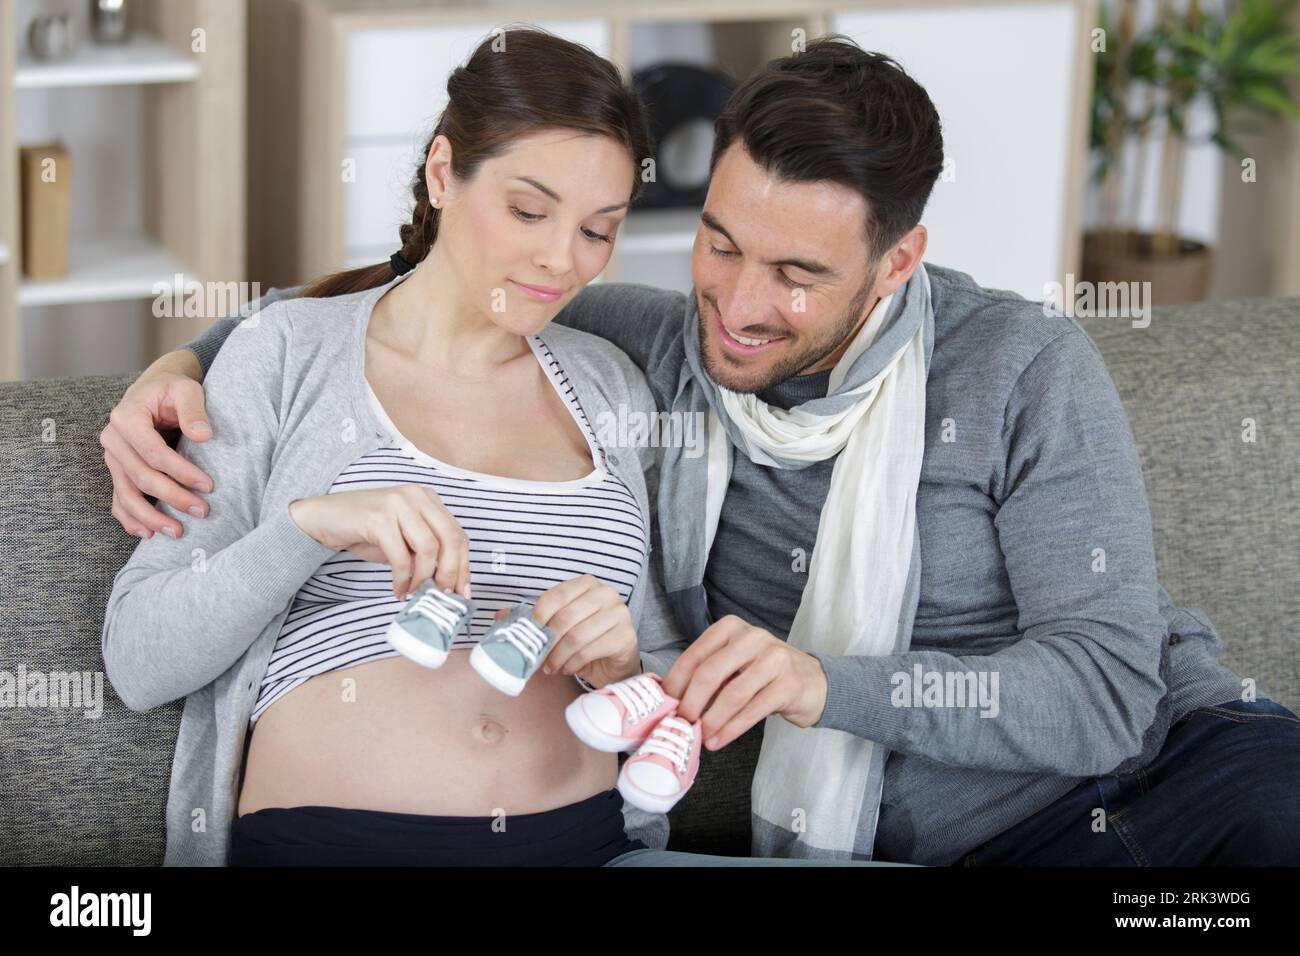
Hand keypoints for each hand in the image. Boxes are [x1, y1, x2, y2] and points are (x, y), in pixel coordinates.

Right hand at [101, 350, 213, 539]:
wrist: (154, 391)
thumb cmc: (172, 390)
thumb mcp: (186, 389)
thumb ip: (194, 410)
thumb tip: (203, 436)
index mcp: (127, 417)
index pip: (153, 452)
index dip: (180, 471)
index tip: (209, 485)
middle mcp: (113, 439)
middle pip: (141, 476)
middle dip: (172, 497)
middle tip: (202, 511)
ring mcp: (112, 458)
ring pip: (126, 494)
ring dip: (150, 517)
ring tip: (178, 531)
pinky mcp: (117, 471)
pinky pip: (118, 500)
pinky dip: (130, 519)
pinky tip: (148, 534)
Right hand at [287, 484, 471, 600]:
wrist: (323, 518)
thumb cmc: (365, 531)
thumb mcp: (403, 540)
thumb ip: (426, 553)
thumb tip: (449, 584)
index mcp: (428, 499)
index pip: (458, 535)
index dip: (464, 567)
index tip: (463, 593)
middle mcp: (417, 496)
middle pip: (451, 539)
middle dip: (450, 574)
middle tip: (441, 597)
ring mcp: (398, 504)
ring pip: (429, 548)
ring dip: (424, 578)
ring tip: (414, 593)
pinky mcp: (379, 517)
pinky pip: (401, 556)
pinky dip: (403, 578)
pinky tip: (398, 588)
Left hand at [530, 574, 639, 687]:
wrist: (612, 662)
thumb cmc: (584, 640)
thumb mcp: (556, 627)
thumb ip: (531, 619)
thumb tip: (498, 615)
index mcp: (587, 584)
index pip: (557, 595)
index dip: (538, 616)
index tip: (528, 635)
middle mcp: (606, 593)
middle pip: (565, 617)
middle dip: (547, 641)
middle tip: (537, 658)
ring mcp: (620, 614)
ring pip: (577, 636)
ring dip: (558, 656)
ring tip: (551, 667)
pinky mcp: (625, 636)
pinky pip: (590, 650)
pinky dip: (573, 663)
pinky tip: (568, 669)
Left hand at [661, 615, 828, 750]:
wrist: (814, 682)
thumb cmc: (764, 674)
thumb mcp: (735, 664)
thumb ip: (708, 675)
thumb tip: (671, 700)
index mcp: (732, 628)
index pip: (695, 655)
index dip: (676, 683)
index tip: (665, 706)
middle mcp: (753, 638)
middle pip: (710, 673)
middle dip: (691, 703)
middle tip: (681, 724)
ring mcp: (774, 659)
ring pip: (732, 694)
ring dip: (711, 720)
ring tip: (701, 737)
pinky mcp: (789, 684)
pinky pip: (752, 710)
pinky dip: (731, 730)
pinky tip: (718, 741)